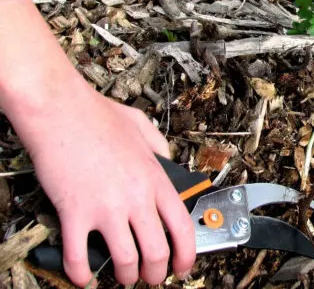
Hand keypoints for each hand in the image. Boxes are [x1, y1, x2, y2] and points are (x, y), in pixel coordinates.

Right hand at [10, 81, 194, 286]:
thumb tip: (168, 161)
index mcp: (154, 177)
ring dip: (125, 276)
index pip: (182, 226)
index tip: (184, 266)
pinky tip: (84, 278)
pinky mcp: (74, 212)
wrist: (59, 108)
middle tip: (152, 278)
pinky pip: (79, 256)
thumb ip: (159, 147)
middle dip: (156, 274)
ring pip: (125, 260)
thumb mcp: (142, 126)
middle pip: (157, 251)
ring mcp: (106, 207)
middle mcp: (135, 196)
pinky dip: (82, 274)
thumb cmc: (96, 114)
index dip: (187, 254)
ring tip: (123, 277)